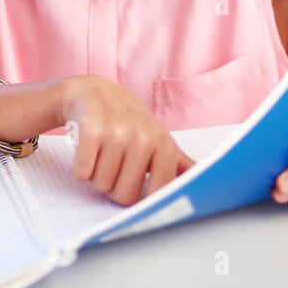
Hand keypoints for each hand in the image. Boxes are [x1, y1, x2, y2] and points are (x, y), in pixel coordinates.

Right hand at [57, 75, 193, 205]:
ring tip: (101, 154)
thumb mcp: (157, 137)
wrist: (93, 90)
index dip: (141, 197)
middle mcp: (143, 137)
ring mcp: (117, 133)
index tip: (134, 185)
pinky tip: (87, 150)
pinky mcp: (91, 130)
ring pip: (101, 185)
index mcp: (164, 145)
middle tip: (113, 165)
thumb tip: (207, 184)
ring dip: (96, 176)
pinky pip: (82, 172)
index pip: (157, 195)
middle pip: (124, 195)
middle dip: (114, 187)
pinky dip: (80, 168)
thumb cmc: (127, 120)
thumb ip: (179, 164)